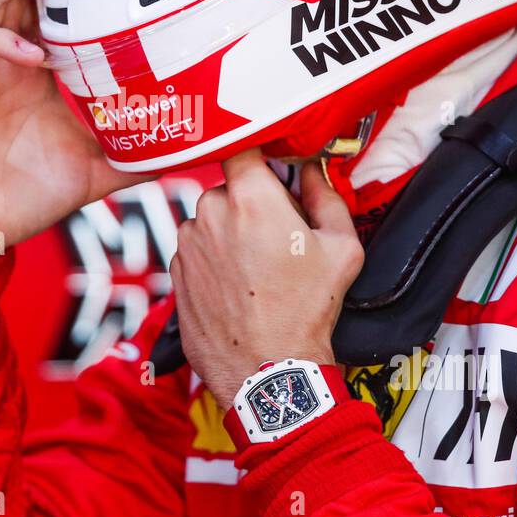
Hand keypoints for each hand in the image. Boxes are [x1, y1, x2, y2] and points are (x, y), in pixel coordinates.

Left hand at [170, 150, 362, 409]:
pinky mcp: (175, 273)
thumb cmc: (307, 310)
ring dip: (229, 233)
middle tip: (276, 233)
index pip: (241, 146)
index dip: (257, 153)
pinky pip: (196, 251)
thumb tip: (313, 170)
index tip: (270, 166)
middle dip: (250, 202)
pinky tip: (237, 286)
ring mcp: (187, 244)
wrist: (268, 370)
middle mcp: (209, 212)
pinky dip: (213, 260)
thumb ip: (326, 195)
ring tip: (256, 268)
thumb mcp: (341, 247)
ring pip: (210, 220)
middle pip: (228, 188)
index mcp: (249, 197)